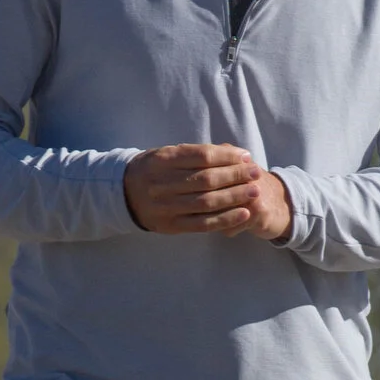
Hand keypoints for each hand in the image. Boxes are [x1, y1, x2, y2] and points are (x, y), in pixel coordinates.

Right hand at [124, 144, 288, 237]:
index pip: (200, 156)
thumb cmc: (154, 170)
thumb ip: (196, 153)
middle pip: (205, 180)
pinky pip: (202, 224)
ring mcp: (165, 207)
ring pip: (206, 202)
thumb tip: (235, 153)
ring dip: (234, 197)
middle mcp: (161, 184)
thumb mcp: (168, 154)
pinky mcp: (171, 226)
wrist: (124, 194)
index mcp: (161, 160)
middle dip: (235, 175)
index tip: (246, 156)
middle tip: (255, 172)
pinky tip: (243, 213)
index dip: (227, 156)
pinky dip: (225, 219)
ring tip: (254, 191)